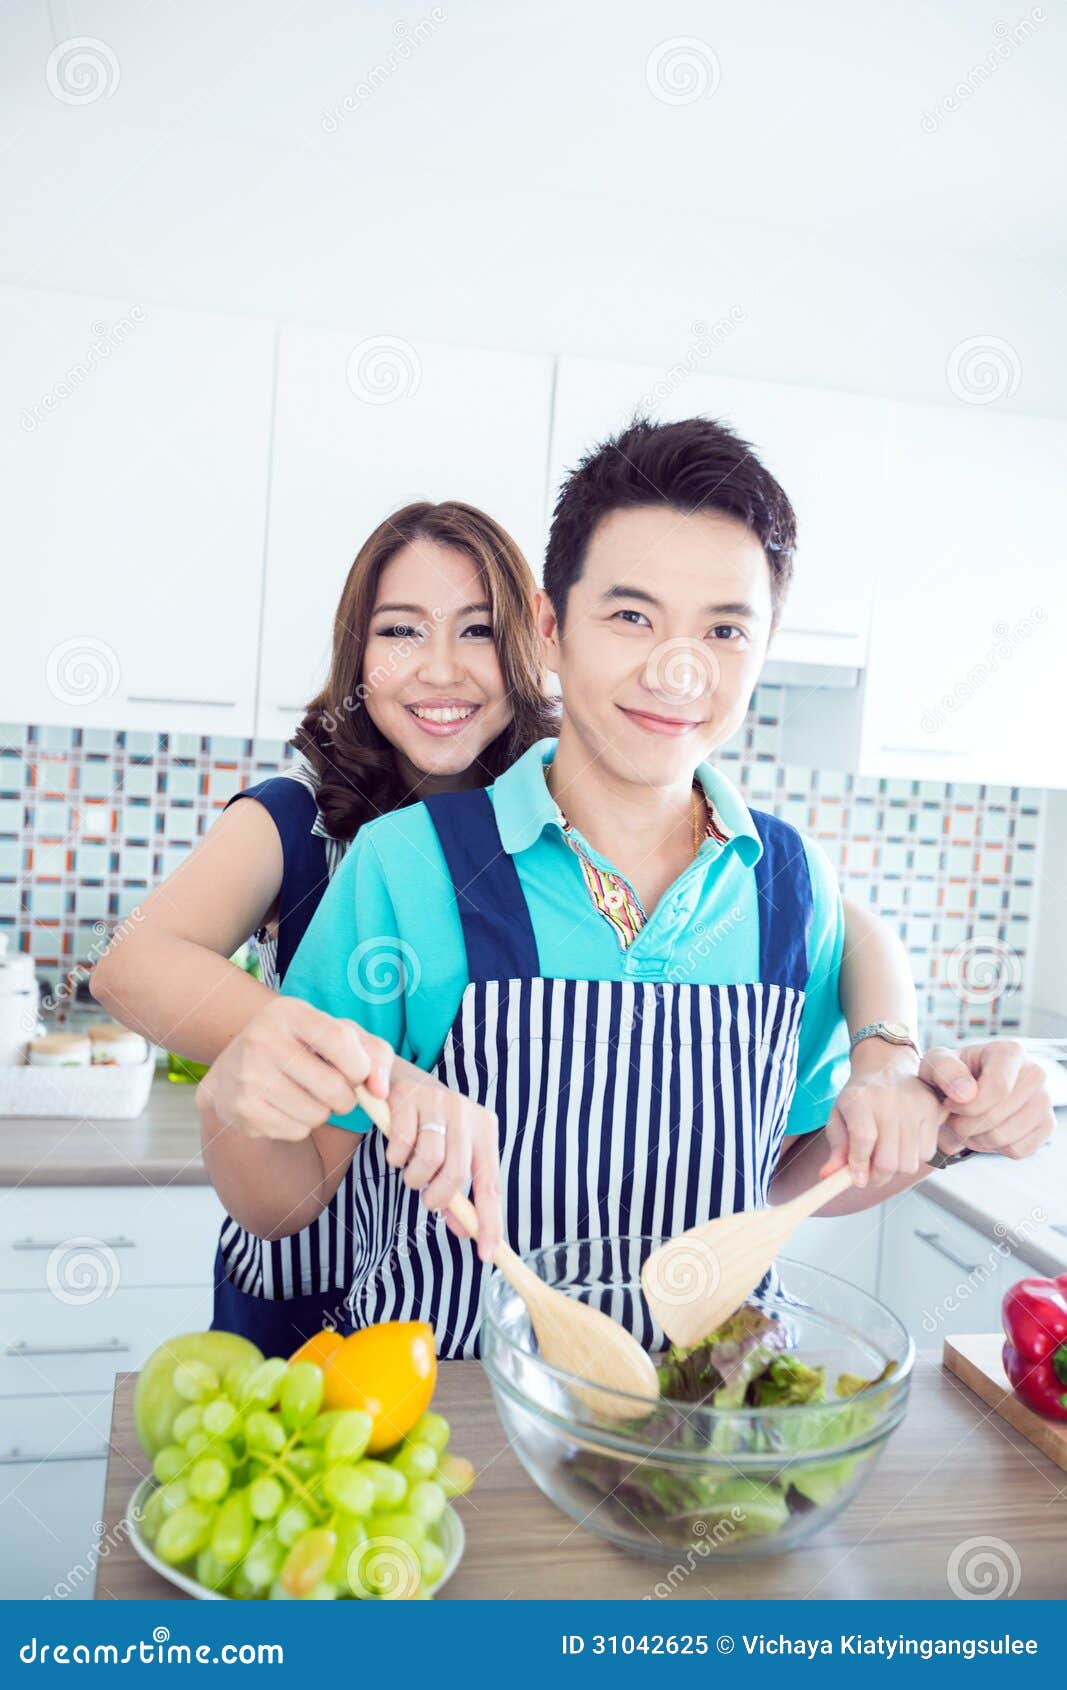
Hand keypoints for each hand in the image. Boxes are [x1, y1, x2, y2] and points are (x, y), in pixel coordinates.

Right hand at [197, 995, 391, 1143]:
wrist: (235, 1069)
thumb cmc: (304, 1048)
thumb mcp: (338, 1035)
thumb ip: (375, 1055)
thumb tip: (381, 1092)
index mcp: (289, 1012)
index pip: (340, 1040)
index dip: (359, 1066)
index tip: (357, 1073)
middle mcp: (263, 1039)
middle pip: (333, 1087)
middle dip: (346, 1097)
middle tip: (334, 1089)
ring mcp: (249, 1075)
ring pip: (317, 1114)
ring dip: (322, 1113)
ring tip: (307, 1095)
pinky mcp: (243, 1108)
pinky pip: (296, 1131)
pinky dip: (300, 1125)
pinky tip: (285, 1107)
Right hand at [379, 1059, 502, 1264]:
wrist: (400, 1078)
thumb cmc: (430, 1125)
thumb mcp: (451, 1153)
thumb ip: (460, 1190)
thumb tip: (465, 1231)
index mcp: (485, 1128)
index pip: (491, 1184)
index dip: (489, 1221)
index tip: (486, 1253)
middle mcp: (467, 1113)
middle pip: (457, 1174)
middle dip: (437, 1198)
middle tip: (427, 1199)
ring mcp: (439, 1102)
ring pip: (428, 1162)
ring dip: (414, 1179)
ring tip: (411, 1171)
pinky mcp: (409, 1098)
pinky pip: (401, 1147)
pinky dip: (395, 1158)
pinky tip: (396, 1150)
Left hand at [820, 1047, 943, 1187]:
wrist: (887, 1067)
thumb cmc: (859, 1099)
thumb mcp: (839, 1117)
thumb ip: (836, 1148)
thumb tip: (828, 1176)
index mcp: (858, 1099)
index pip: (864, 1138)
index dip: (860, 1165)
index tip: (858, 1180)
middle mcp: (888, 1099)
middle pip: (888, 1159)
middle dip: (877, 1176)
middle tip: (871, 1173)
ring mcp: (914, 1104)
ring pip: (909, 1162)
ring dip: (896, 1169)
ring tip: (887, 1156)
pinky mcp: (932, 1109)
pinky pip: (927, 1152)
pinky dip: (915, 1157)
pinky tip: (904, 1145)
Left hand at [919, 1040, 1054, 1161]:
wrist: (963, 1093)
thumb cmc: (950, 1076)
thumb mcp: (935, 1064)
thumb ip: (944, 1070)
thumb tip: (966, 1092)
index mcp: (1010, 1052)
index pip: (997, 1088)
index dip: (967, 1106)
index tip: (949, 1105)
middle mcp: (1035, 1073)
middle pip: (999, 1115)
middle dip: (967, 1124)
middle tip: (954, 1118)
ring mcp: (1044, 1101)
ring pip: (1007, 1136)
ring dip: (978, 1139)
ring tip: (967, 1125)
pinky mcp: (1047, 1125)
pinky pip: (1018, 1150)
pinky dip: (995, 1149)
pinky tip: (986, 1131)